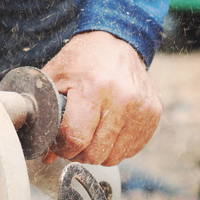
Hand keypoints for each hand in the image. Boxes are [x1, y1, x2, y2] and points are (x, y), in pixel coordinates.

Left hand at [41, 30, 161, 165]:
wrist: (116, 41)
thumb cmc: (82, 60)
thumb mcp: (55, 78)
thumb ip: (46, 116)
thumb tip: (46, 156)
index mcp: (95, 87)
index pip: (76, 139)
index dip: (62, 147)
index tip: (58, 142)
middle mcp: (123, 99)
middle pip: (95, 153)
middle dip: (78, 152)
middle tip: (73, 139)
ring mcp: (142, 107)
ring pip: (114, 157)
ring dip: (98, 152)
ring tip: (91, 134)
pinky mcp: (154, 113)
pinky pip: (131, 150)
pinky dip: (116, 147)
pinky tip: (108, 130)